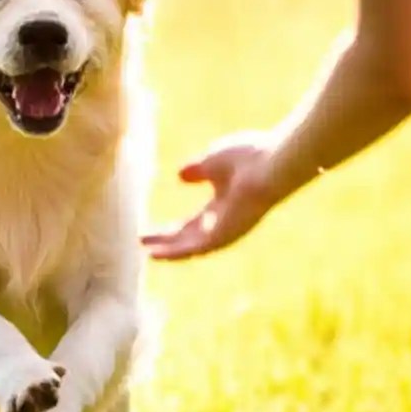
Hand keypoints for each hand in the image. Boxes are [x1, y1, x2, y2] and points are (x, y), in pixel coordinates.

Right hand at [141, 131, 286, 260]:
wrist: (270, 165)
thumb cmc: (247, 157)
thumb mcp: (212, 161)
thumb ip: (197, 171)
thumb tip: (180, 175)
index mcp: (223, 204)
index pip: (192, 223)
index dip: (170, 229)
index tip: (149, 230)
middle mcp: (224, 222)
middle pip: (188, 237)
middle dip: (165, 240)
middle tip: (141, 241)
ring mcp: (225, 230)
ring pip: (190, 247)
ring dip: (167, 250)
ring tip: (144, 251)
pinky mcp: (224, 235)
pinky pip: (194, 249)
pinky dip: (174, 253)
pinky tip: (154, 254)